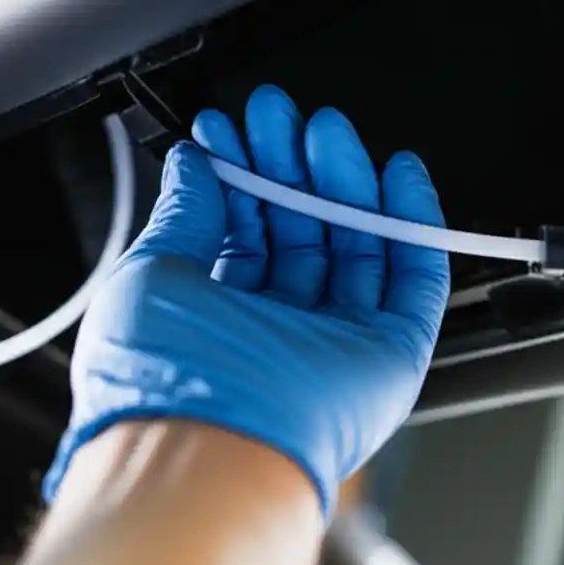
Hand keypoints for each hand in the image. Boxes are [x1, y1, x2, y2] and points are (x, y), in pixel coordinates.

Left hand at [45, 85, 448, 515]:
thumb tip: (195, 163)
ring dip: (346, 182)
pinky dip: (415, 224)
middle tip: (280, 114)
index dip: (241, 175)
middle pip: (302, 233)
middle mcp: (280, 334)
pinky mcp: (389, 354)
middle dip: (291, 167)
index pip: (243, 234)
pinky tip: (399, 174)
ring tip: (327, 128)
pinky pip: (415, 281)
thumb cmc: (158, 380)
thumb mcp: (148, 272)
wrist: (205, 451)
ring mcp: (337, 343)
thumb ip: (182, 212)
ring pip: (356, 246)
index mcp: (218, 322)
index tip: (232, 128)